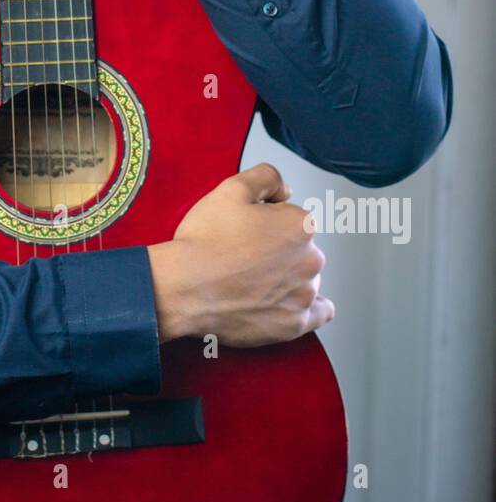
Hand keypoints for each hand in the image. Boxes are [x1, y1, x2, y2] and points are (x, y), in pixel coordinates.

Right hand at [147, 163, 334, 347]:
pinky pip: (318, 314)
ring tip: (251, 282)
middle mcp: (311, 260)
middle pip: (301, 250)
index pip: (292, 219)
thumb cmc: (204, 242)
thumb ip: (267, 177)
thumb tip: (285, 190)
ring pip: (305, 279)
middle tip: (244, 256)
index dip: (267, 222)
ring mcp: (303, 295)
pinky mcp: (293, 324)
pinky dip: (306, 307)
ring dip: (287, 278)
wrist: (183, 287)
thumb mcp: (231, 189)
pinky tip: (288, 302)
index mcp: (300, 225)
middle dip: (279, 251)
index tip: (246, 231)